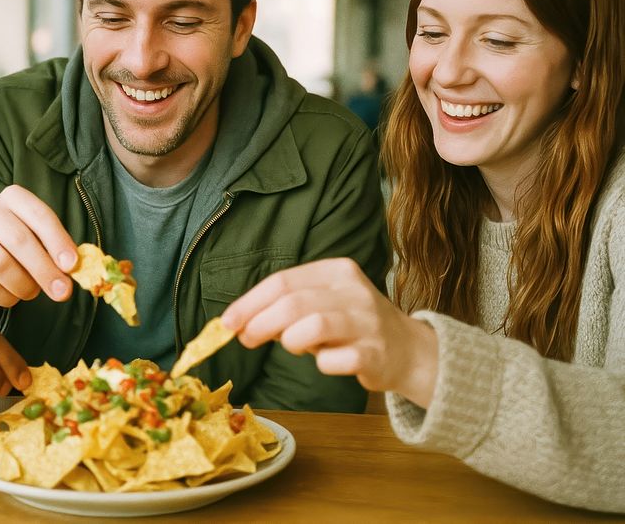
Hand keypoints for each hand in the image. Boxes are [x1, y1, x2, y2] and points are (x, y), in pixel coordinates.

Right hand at [0, 185, 77, 317]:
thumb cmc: (16, 253)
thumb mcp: (39, 243)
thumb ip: (57, 252)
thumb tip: (75, 269)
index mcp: (12, 197)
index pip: (39, 215)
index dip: (57, 241)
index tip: (72, 266)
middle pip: (19, 240)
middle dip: (44, 270)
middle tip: (62, 292)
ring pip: (1, 264)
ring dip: (24, 286)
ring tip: (32, 292)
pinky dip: (5, 297)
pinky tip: (11, 296)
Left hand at [221, 258, 438, 407]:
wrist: (408, 350)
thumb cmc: (351, 325)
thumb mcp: (322, 303)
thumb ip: (285, 307)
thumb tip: (238, 322)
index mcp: (336, 271)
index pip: (282, 281)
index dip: (249, 302)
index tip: (226, 322)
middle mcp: (354, 291)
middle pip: (293, 303)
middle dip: (260, 323)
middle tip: (245, 339)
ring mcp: (368, 322)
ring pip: (313, 326)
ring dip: (290, 341)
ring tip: (292, 347)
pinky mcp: (376, 354)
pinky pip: (334, 361)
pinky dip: (322, 364)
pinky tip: (327, 362)